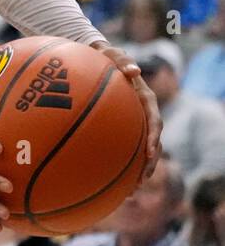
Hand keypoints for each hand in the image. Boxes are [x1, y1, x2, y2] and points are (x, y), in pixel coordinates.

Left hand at [88, 40, 160, 179]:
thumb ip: (120, 59)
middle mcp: (139, 113)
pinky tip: (103, 182)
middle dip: (148, 164)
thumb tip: (134, 70)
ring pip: (137, 151)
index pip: (153, 120)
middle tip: (140, 182)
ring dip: (135, 171)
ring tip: (128, 192)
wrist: (92, 58)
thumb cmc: (102, 55)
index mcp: (143, 98)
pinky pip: (119, 149)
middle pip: (150, 142)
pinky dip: (116, 165)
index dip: (154, 138)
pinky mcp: (116, 128)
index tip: (149, 154)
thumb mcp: (110, 53)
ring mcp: (129, 122)